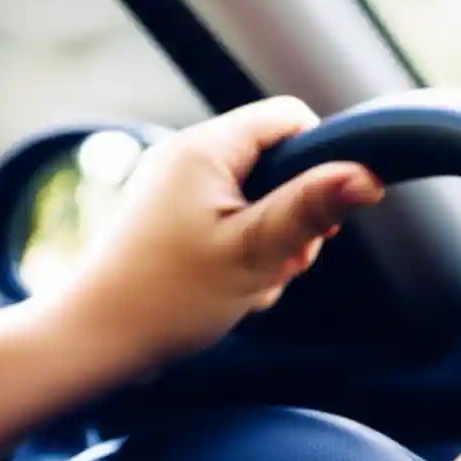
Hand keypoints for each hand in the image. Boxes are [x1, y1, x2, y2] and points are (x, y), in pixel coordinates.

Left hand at [43, 96, 383, 362]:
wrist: (91, 342)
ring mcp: (176, 189)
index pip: (290, 119)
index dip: (321, 161)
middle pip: (278, 164)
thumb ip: (312, 208)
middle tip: (284, 262)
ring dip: (272, 245)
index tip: (321, 218)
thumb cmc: (167, 296)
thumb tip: (368, 175)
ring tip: (251, 282)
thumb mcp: (255, 251)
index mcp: (206, 147)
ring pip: (259, 201)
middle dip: (295, 217)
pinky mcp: (170, 220)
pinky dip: (244, 255)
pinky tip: (232, 289)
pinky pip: (230, 223)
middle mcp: (187, 157)